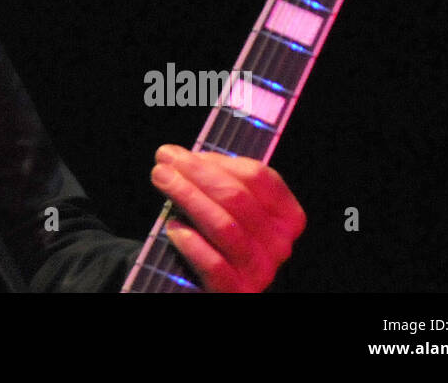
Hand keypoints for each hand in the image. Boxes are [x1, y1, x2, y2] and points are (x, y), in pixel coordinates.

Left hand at [149, 144, 305, 291]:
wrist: (205, 284)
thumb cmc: (215, 236)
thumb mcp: (223, 204)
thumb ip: (211, 179)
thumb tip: (175, 155)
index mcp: (286, 215)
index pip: (257, 177)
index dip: (215, 161)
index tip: (177, 154)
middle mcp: (280, 244)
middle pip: (238, 198)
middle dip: (196, 175)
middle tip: (163, 163)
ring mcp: (261, 272)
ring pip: (225, 227)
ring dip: (188, 198)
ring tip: (161, 181)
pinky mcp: (238, 293)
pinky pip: (215, 266)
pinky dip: (192, 244)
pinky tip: (173, 227)